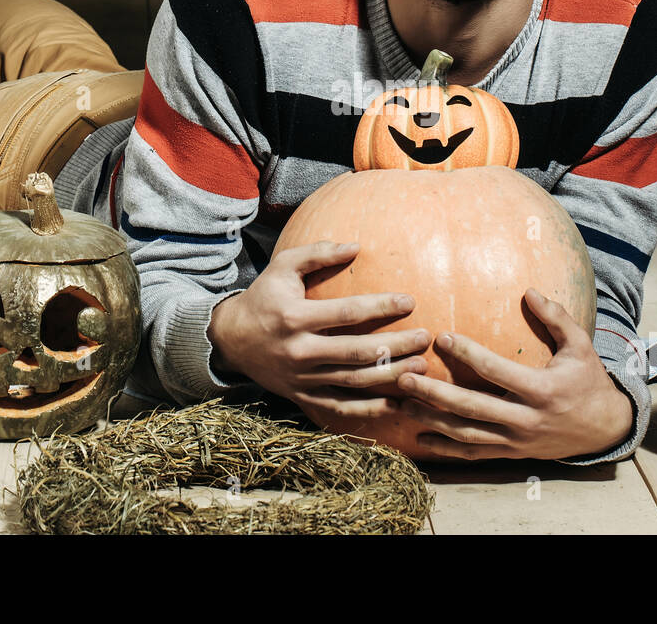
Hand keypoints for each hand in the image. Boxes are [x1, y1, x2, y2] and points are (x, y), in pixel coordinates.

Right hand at [207, 240, 431, 420]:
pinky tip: (396, 403)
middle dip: (396, 346)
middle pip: (356, 352)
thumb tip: (355, 246)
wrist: (231, 339)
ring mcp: (301, 378)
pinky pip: (339, 408)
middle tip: (425, 338)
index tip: (410, 301)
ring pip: (353, 382)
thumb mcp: (282, 266)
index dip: (381, 306)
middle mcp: (299, 351)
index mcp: (295, 317)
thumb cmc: (264, 297)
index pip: (347, 313)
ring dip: (390, 377)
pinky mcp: (302, 396)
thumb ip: (317, 253)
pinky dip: (368, 410)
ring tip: (421, 368)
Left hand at [397, 287, 632, 460]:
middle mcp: (526, 419)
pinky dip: (446, 448)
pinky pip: (475, 453)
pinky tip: (420, 439)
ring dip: (432, 420)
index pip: (496, 370)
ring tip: (401, 406)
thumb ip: (557, 317)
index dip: (467, 353)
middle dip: (434, 393)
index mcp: (542, 389)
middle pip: (472, 407)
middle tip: (404, 377)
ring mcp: (517, 441)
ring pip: (467, 434)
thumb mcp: (581, 346)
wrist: (606, 429)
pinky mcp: (513, 453)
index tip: (441, 336)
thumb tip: (530, 291)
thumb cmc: (589, 381)